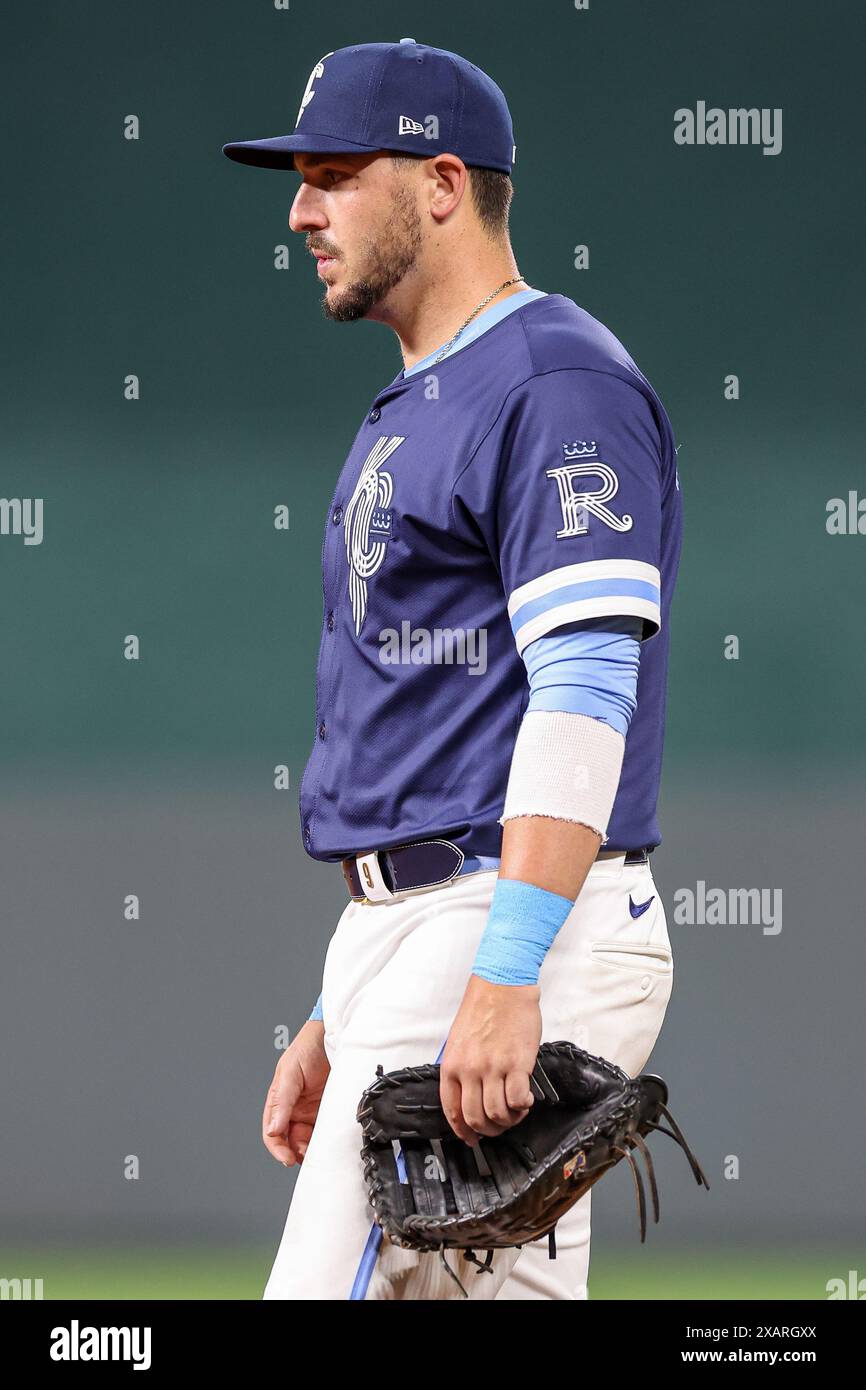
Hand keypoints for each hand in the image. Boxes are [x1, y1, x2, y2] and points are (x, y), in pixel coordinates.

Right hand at [262, 1019, 329, 1166]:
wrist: (335, 1035)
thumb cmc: (307, 1047)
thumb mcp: (289, 1072)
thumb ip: (281, 1102)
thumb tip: (273, 1130)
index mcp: (280, 1102)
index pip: (273, 1133)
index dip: (277, 1148)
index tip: (286, 1158)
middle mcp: (295, 1109)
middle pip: (291, 1141)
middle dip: (296, 1152)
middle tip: (306, 1156)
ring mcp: (313, 1111)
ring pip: (309, 1140)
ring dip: (312, 1149)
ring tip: (319, 1151)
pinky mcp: (331, 1110)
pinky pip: (326, 1131)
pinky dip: (327, 1140)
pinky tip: (331, 1143)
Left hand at [440, 974, 541, 1142]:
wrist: (503, 985)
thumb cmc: (483, 1009)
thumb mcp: (458, 1040)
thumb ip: (461, 1069)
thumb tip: (468, 1096)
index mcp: (452, 1065)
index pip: (452, 1110)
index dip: (463, 1131)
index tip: (472, 1138)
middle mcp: (470, 1069)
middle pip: (476, 1119)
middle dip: (489, 1130)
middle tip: (500, 1125)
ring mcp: (493, 1067)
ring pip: (498, 1114)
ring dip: (509, 1119)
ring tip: (516, 1110)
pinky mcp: (517, 1064)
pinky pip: (518, 1100)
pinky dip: (522, 1107)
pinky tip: (526, 1099)